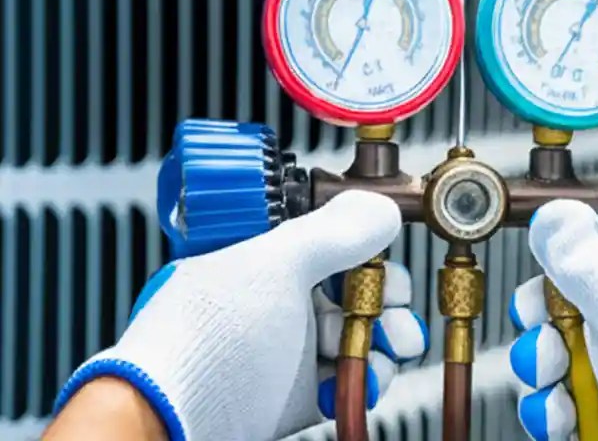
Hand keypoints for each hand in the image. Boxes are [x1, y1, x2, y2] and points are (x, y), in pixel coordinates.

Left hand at [51, 191, 425, 440]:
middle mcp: (278, 300)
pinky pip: (352, 376)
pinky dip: (368, 377)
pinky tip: (365, 378)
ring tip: (392, 346)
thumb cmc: (205, 339)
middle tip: (393, 305)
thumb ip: (333, 233)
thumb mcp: (275, 268)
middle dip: (387, 295)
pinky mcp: (303, 393)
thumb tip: (381, 208)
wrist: (174, 421)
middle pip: (355, 286)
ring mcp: (291, 349)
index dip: (364, 244)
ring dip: (388, 337)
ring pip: (362, 332)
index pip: (328, 237)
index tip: (383, 253)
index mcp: (263, 259)